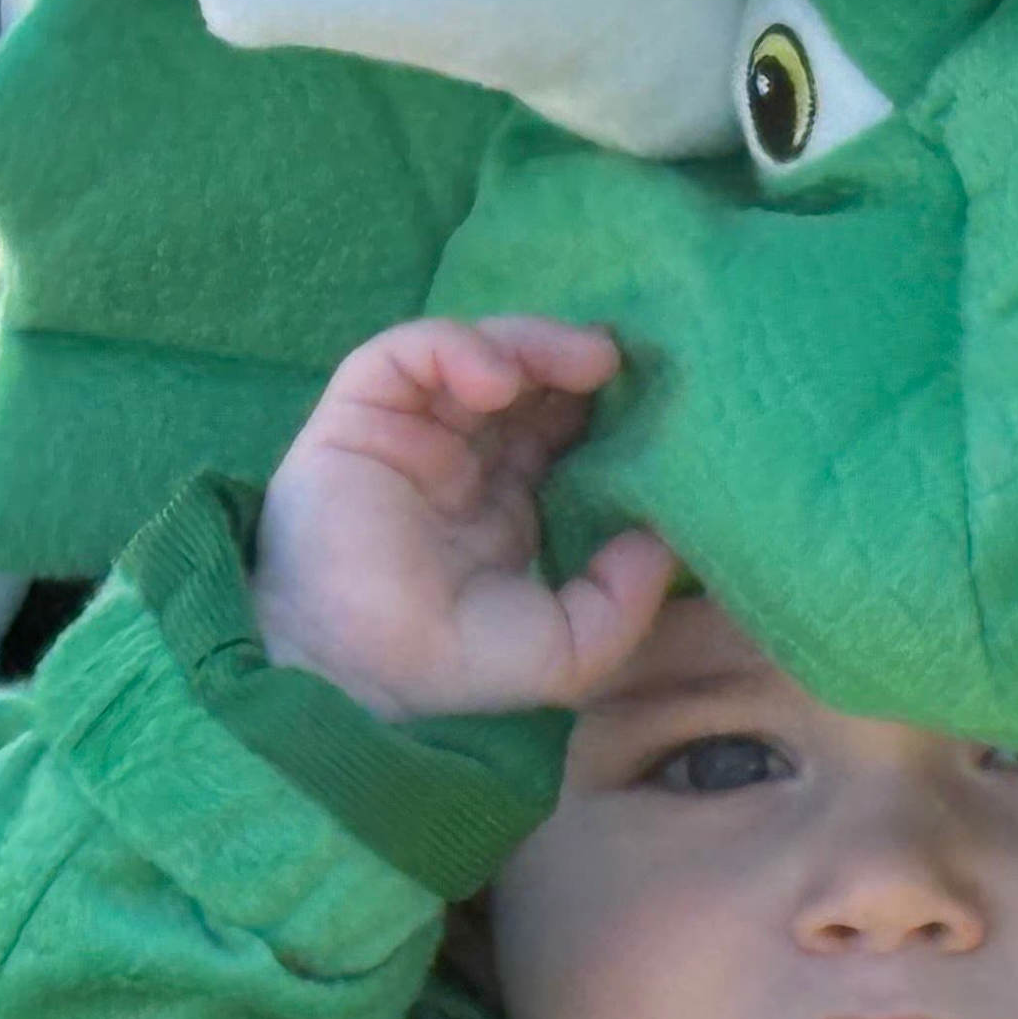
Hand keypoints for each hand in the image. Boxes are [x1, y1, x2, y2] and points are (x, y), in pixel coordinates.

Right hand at [253, 316, 677, 720]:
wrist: (352, 672)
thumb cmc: (450, 669)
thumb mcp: (566, 652)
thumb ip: (623, 603)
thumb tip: (665, 544)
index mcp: (504, 511)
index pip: (563, 436)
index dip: (607, 413)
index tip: (661, 404)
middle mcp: (459, 465)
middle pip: (529, 386)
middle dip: (581, 368)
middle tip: (634, 365)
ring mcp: (409, 434)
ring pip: (478, 356)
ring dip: (537, 346)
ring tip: (592, 361)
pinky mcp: (359, 414)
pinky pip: (408, 353)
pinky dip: (459, 347)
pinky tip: (499, 378)